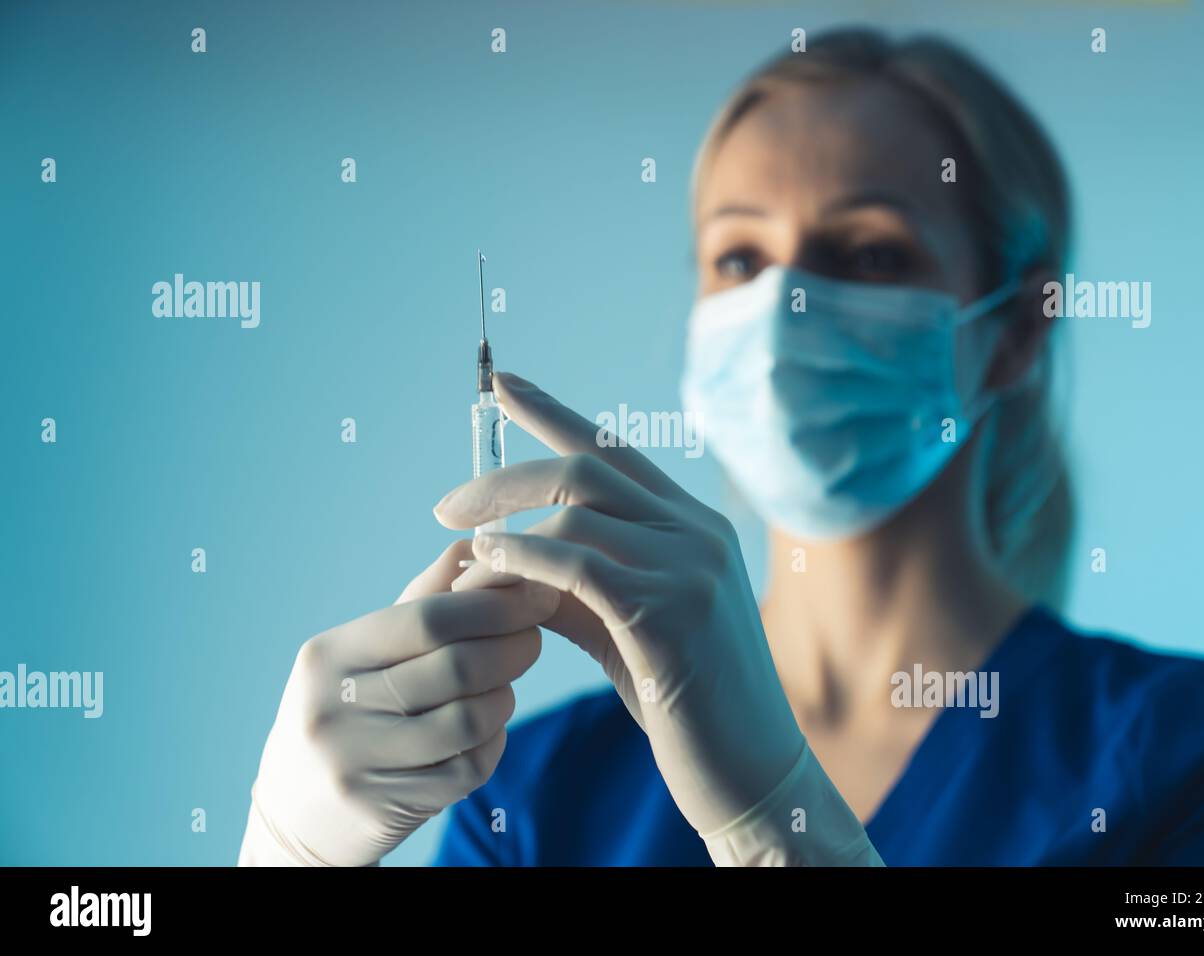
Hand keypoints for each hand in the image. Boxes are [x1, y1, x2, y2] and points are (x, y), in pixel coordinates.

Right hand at [238, 539, 558, 865]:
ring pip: (469, 720)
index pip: (428, 619)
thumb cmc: (345, 708)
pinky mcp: (385, 807)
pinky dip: (492, 742)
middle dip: (513, 646)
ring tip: (503, 685)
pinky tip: (485, 729)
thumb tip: (473, 543)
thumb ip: (421, 600)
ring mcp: (356, 763)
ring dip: (504, 697)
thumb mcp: (362, 652)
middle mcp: (334, 707)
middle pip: (456, 667)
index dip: (494, 603)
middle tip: (534, 637)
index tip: (536, 592)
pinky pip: (468, 767)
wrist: (296, 810)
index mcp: (328, 655)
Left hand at [439, 373, 882, 864]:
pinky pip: (580, 564)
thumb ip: (573, 582)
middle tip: (445, 507)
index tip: (500, 382)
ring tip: (466, 560)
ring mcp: (691, 568)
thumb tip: (499, 551)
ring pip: (577, 512)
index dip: (553, 413)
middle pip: (586, 467)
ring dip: (506, 529)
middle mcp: (698, 532)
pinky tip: (489, 567)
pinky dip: (523, 558)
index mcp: (694, 526)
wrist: (750, 770)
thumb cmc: (685, 701)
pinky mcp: (672, 614)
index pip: (614, 451)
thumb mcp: (625, 626)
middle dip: (506, 477)